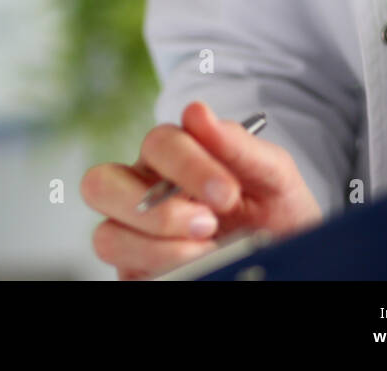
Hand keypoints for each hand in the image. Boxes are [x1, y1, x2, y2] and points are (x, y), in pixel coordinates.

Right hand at [81, 101, 322, 279]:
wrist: (286, 254)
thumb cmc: (275, 211)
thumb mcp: (272, 175)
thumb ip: (238, 144)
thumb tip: (196, 113)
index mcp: (170, 159)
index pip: (155, 144)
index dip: (186, 165)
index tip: (226, 193)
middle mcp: (141, 193)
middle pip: (99, 185)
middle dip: (156, 210)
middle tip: (207, 224)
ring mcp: (133, 236)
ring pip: (107, 237)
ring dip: (161, 247)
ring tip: (209, 251)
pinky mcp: (135, 271)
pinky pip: (126, 273)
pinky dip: (162, 270)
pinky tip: (197, 267)